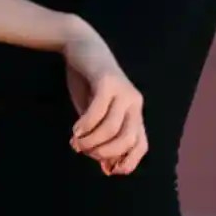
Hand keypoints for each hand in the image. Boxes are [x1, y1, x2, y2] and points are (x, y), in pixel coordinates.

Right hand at [61, 17, 147, 175]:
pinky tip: (74, 131)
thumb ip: (100, 134)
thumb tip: (106, 167)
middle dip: (104, 153)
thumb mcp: (94, 112)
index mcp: (134, 111)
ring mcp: (123, 92)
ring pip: (112, 128)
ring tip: (75, 143)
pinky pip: (98, 111)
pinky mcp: (107, 82)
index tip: (108, 170)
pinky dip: (85, 125)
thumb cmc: (86, 81)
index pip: (141, 145)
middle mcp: (134, 103)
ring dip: (91, 141)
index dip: (128, 162)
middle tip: (83, 152)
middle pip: (127, 140)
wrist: (81, 45)